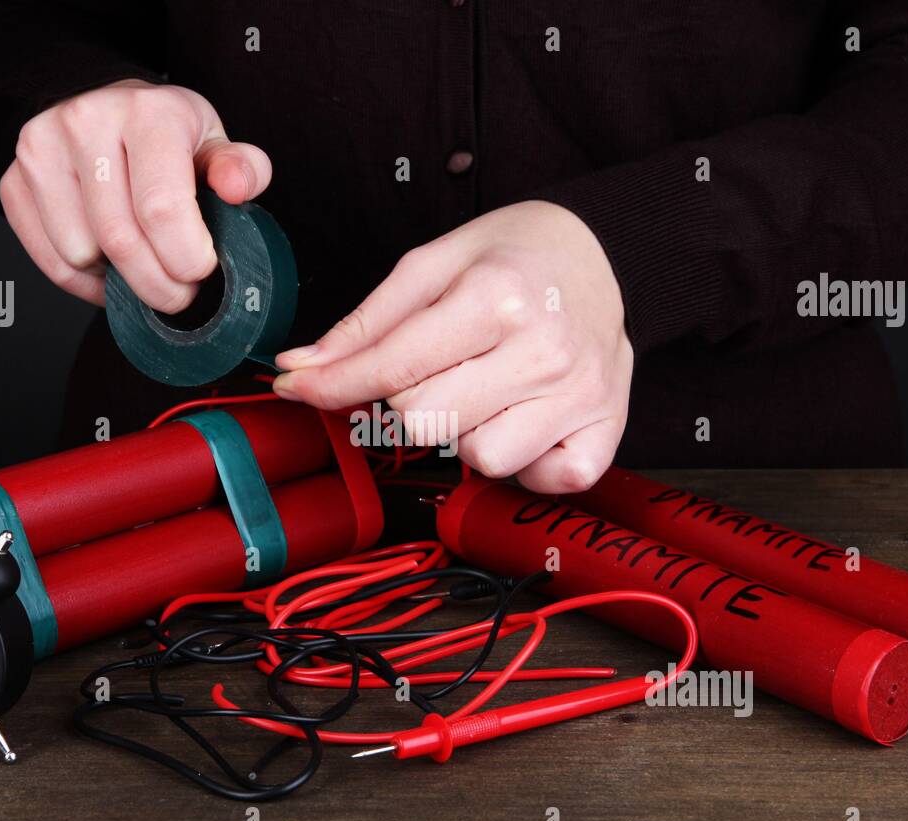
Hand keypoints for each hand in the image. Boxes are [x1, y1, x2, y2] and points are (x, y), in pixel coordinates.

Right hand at [0, 79, 271, 311]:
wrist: (98, 107)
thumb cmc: (162, 135)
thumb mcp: (211, 142)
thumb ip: (239, 169)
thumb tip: (236, 187)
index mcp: (148, 114)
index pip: (161, 207)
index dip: (185, 257)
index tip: (200, 272)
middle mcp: (87, 122)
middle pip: (121, 240)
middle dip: (158, 285)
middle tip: (178, 294)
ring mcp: (42, 150)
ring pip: (81, 255)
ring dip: (118, 280)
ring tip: (141, 264)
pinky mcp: (13, 180)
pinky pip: (49, 260)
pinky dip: (84, 283)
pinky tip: (108, 270)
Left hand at [273, 201, 632, 493]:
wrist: (606, 254)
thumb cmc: (515, 257)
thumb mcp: (434, 263)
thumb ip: (366, 322)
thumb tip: (302, 368)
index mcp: (498, 298)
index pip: (392, 369)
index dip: (332, 385)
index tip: (300, 389)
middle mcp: (544, 350)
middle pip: (425, 421)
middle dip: (410, 399)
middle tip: (439, 366)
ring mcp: (580, 396)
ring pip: (479, 458)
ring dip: (467, 431)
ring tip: (487, 389)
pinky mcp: (608, 430)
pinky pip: (542, 480)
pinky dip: (526, 463)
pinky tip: (524, 421)